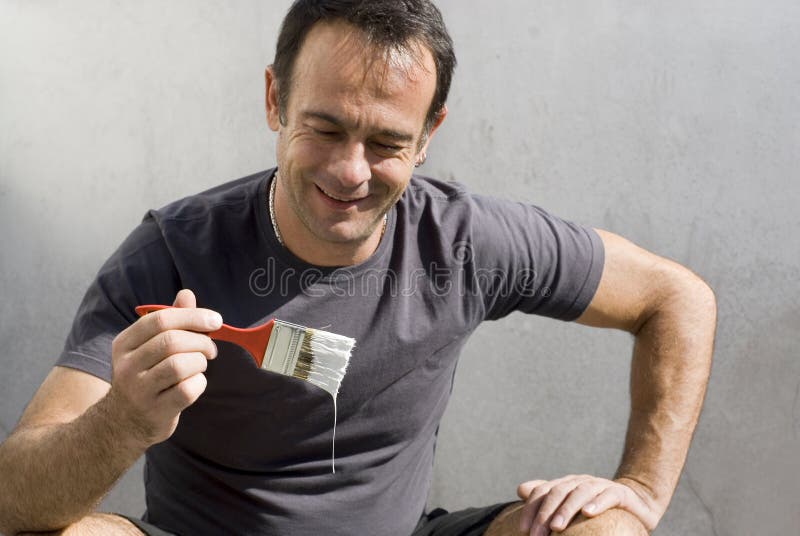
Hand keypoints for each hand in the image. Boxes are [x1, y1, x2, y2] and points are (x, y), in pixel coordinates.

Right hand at [106, 289, 221, 446]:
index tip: (215, 321)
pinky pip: (187, 390)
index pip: (160, 319)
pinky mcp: (155, 411)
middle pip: (171, 341)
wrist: (124, 422)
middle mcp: (127, 366)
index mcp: (124, 343)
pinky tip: (195, 383)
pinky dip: (200, 383)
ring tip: (201, 365)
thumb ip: (170, 320)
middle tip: (211, 349)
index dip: (193, 316)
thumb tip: (187, 294)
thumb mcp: (149, 347)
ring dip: (200, 362)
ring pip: (180, 365)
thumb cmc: (146, 376)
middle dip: (200, 341)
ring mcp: (139, 391)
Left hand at [516, 474, 659, 534]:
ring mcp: (600, 485)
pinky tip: (588, 513)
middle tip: (536, 535)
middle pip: (558, 492)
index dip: (531, 509)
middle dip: (545, 513)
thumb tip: (519, 489)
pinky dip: (597, 503)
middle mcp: (580, 482)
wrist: (635, 501)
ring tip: (556, 527)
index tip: (523, 530)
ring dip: (566, 510)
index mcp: (566, 484)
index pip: (543, 492)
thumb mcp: (570, 504)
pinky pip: (607, 496)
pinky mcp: (619, 493)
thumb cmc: (596, 506)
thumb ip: (546, 497)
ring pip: (580, 493)